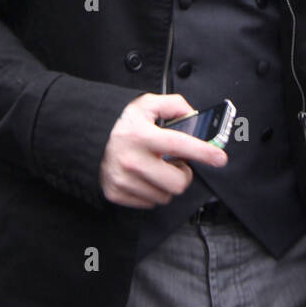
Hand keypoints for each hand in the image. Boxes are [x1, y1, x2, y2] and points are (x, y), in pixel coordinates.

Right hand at [100, 92, 227, 207]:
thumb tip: (193, 116)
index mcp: (141, 135)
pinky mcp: (116, 193)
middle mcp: (132, 160)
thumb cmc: (120, 122)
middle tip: (176, 163)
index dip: (203, 152)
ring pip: (165, 196)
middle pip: (177, 182)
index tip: (220, 158)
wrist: (85, 137)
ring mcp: (123, 179)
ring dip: (166, 184)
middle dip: (183, 174)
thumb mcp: (145, 104)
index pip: (180, 145)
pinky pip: (149, 203)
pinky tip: (144, 177)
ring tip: (156, 168)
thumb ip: (172, 105)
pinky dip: (152, 192)